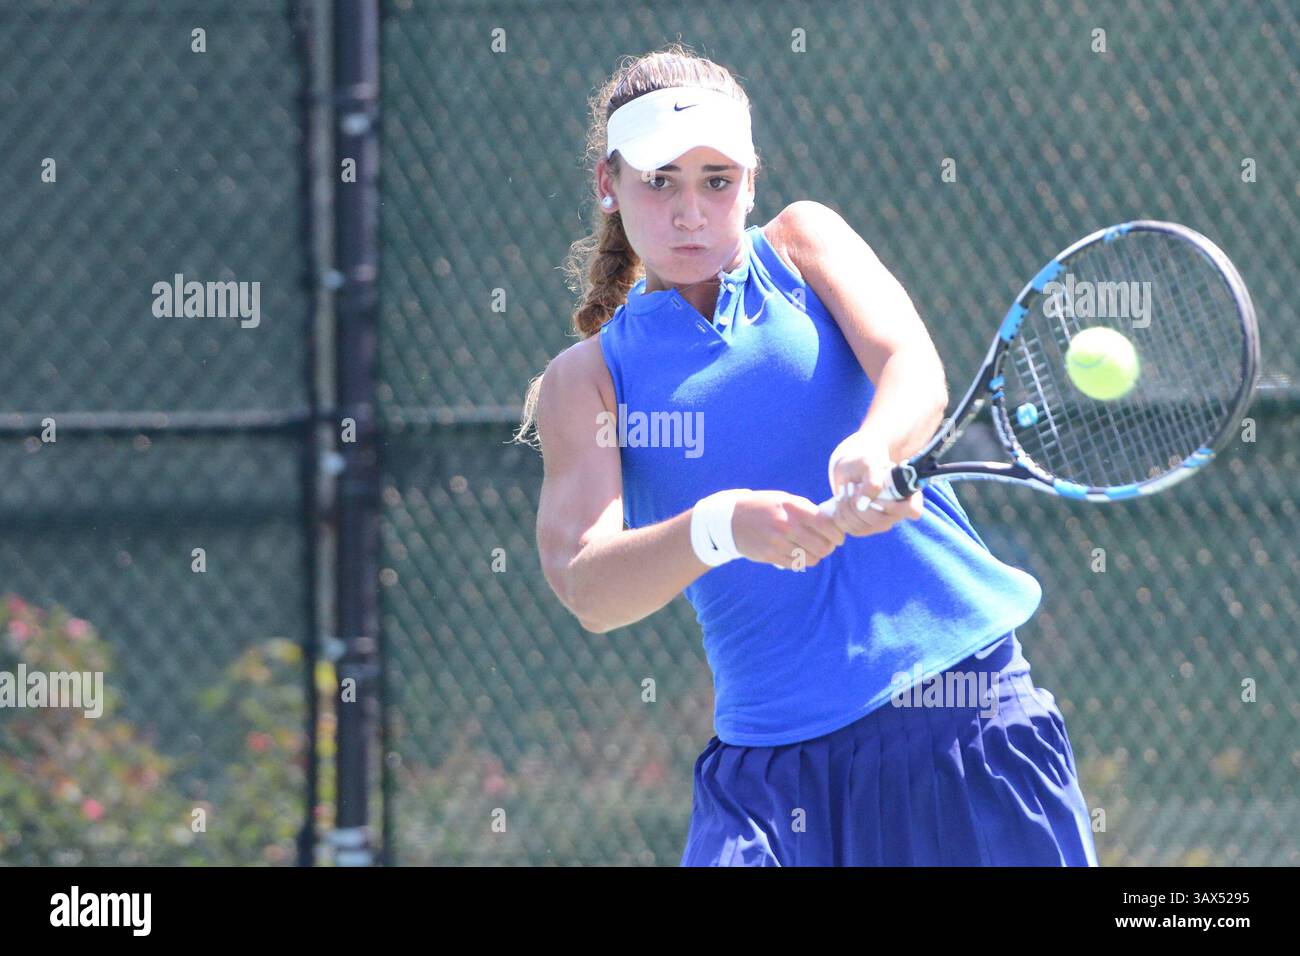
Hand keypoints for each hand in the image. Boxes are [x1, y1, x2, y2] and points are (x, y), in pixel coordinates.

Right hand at [730, 490, 846, 569]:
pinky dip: (801, 561)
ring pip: (811, 558)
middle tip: (827, 545)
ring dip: (815, 556)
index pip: (827, 525)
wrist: (731, 519)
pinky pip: (796, 564)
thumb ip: (807, 510)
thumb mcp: (785, 499)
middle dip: (829, 547)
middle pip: (822, 546)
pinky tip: (798, 553)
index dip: (837, 534)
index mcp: (793, 508)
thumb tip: (831, 523)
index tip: (839, 537)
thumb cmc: (763, 506)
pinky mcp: (769, 555)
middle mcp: (786, 525)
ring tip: (812, 550)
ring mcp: (777, 542)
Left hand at [825, 430, 924, 537]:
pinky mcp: (863, 528)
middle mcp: (896, 513)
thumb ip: (872, 480)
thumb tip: (863, 505)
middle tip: (851, 485)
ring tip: (845, 488)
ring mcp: (880, 523)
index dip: (894, 507)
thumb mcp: (869, 463)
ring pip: (862, 527)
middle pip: (880, 522)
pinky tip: (840, 499)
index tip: (876, 496)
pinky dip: (839, 513)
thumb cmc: (864, 463)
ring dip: (847, 506)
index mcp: (907, 495)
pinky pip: (848, 528)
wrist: (850, 468)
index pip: (913, 511)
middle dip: (859, 503)